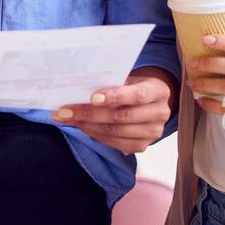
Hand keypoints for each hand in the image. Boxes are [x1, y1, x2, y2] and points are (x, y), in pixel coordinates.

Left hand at [52, 68, 176, 154]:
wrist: (150, 102)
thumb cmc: (133, 86)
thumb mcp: (129, 79)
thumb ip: (112, 83)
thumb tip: (80, 87)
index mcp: (159, 91)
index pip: (137, 95)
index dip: (115, 96)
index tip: (92, 97)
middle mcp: (159, 113)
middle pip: (121, 117)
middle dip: (90, 114)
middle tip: (65, 111)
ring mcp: (152, 133)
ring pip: (114, 132)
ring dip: (86, 126)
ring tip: (66, 118)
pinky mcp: (141, 146)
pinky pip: (113, 143)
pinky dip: (94, 134)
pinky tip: (80, 126)